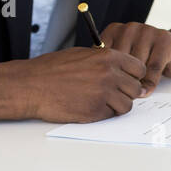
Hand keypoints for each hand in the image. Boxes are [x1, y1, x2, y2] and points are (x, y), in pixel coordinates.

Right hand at [0, 46, 148, 123]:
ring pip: (126, 105)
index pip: (140, 68)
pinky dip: (104, 113)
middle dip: (127, 92)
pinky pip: (111, 115)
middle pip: (135, 88)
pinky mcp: (94, 112)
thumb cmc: (52, 69)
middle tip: (115, 93)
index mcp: (108, 57)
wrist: (30, 86)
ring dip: (118, 105)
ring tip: (102, 101)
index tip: (128, 80)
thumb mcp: (82, 54)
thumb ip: (105, 61)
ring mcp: (103, 94)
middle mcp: (109, 75)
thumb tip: (122, 69)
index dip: (134, 75)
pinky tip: (91, 107)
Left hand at [99, 21, 170, 94]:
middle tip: (123, 93)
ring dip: (137, 82)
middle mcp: (130, 27)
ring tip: (136, 90)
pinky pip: (153, 68)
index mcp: (115, 30)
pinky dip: (149, 83)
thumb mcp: (124, 60)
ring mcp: (148, 31)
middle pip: (120, 62)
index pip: (103, 57)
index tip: (109, 87)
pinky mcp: (164, 41)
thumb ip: (110, 66)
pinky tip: (148, 90)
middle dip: (122, 80)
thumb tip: (96, 84)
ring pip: (136, 66)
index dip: (106, 76)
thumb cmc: (146, 58)